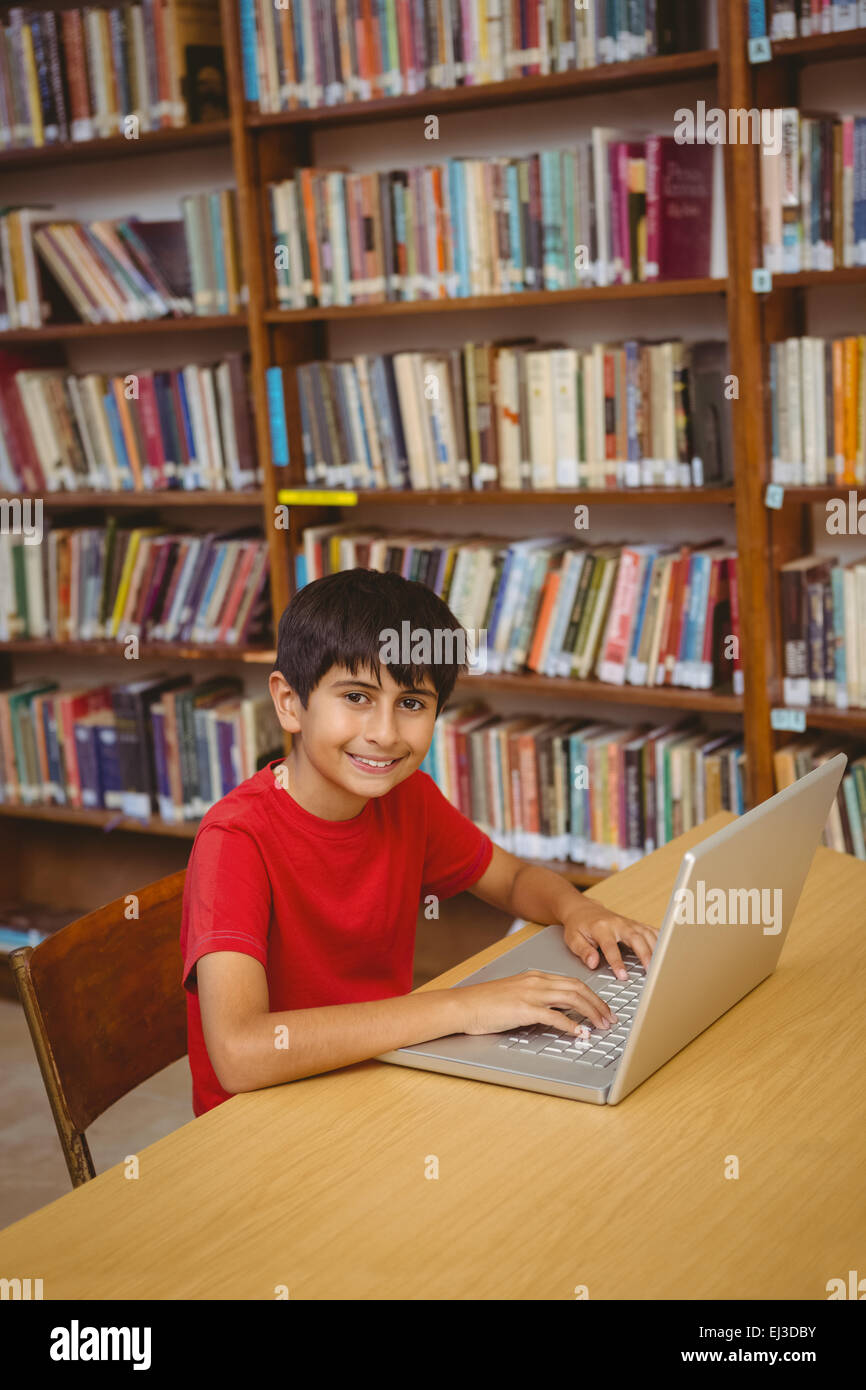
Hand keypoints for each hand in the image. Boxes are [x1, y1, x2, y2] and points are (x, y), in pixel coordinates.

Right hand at [456, 970, 617, 1036]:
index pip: (572, 982)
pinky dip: (571, 1025)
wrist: (464, 1005)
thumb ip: (535, 1000)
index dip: (592, 996)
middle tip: (609, 1018)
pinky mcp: (524, 1009)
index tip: (602, 1009)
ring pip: (572, 999)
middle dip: (598, 1004)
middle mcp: (536, 981)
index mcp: (535, 977)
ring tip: (600, 1026)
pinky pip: (555, 1016)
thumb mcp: (515, 995)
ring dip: (591, 1013)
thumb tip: (556, 1014)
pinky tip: (579, 1033)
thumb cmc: (485, 1004)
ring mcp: (531, 994)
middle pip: (577, 988)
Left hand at [562, 900, 658, 981]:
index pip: (611, 947)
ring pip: (646, 934)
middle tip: (650, 971)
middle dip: (645, 954)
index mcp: (601, 928)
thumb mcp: (573, 939)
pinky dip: (660, 940)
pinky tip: (667, 951)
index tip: (623, 976)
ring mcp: (628, 922)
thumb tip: (593, 963)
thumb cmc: (578, 926)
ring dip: (656, 949)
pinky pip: (651, 930)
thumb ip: (583, 951)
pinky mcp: (635, 924)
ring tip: (661, 966)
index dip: (617, 962)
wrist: (583, 909)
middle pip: (635, 938)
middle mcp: (618, 923)